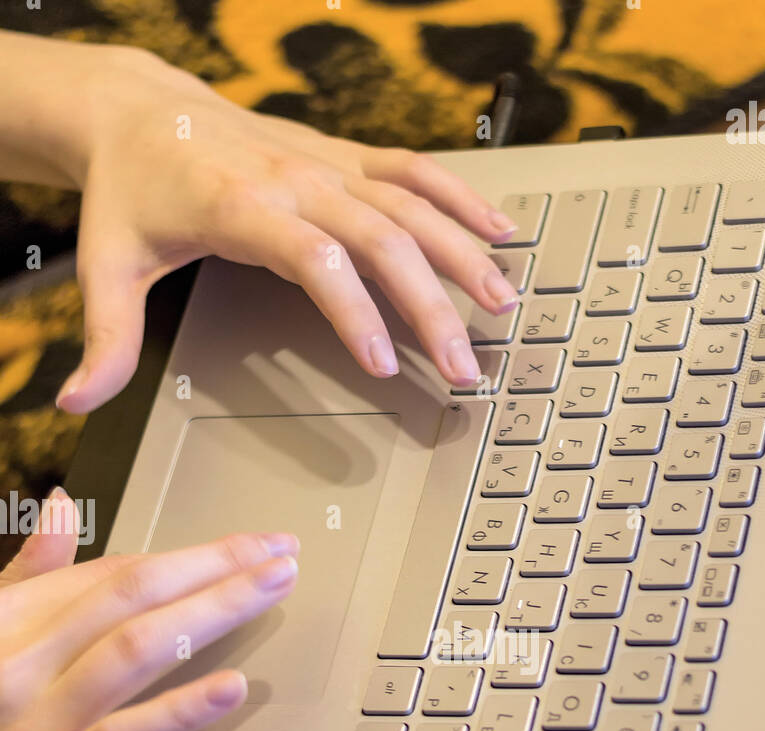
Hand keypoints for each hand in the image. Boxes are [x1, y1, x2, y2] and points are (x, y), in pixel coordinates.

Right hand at [0, 490, 298, 730]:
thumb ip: (24, 581)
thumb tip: (60, 505)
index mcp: (4, 627)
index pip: (108, 577)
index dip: (187, 555)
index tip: (250, 543)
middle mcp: (14, 666)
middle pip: (130, 598)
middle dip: (214, 566)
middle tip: (282, 551)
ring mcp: (29, 728)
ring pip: (132, 651)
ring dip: (212, 611)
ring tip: (272, 589)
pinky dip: (176, 712)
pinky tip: (231, 690)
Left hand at [52, 45, 518, 411]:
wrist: (140, 111)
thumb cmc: (131, 191)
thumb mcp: (106, 265)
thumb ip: (104, 340)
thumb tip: (77, 401)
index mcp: (242, 206)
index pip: (317, 258)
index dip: (356, 312)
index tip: (385, 365)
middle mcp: (295, 178)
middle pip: (383, 238)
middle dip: (432, 306)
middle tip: (465, 367)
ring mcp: (326, 163)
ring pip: (411, 204)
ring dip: (462, 254)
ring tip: (504, 305)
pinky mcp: (344, 155)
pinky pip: (413, 170)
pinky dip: (459, 198)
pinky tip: (498, 231)